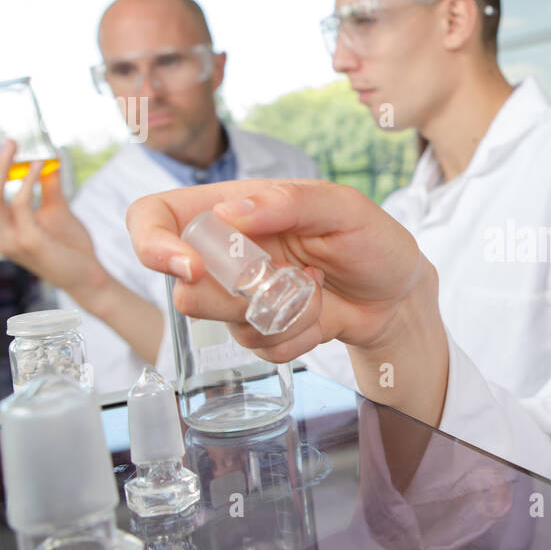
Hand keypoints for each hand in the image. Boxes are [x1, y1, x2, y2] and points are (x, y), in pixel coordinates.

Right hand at [0, 130, 103, 294]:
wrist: (88, 276)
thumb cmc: (70, 247)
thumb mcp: (56, 211)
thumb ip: (48, 189)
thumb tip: (48, 163)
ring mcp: (11, 241)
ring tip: (10, 144)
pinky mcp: (29, 242)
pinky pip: (21, 205)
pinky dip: (27, 182)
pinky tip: (38, 165)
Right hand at [126, 179, 435, 364]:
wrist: (397, 294)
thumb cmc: (372, 239)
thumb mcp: (342, 207)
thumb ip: (287, 202)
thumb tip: (229, 210)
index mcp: (229, 208)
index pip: (153, 217)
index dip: (153, 244)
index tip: (191, 268)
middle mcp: (224, 252)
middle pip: (185, 289)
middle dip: (241, 296)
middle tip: (292, 277)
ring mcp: (238, 295)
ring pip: (223, 324)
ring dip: (280, 314)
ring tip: (316, 289)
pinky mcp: (259, 330)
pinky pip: (257, 348)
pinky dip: (296, 337)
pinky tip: (320, 314)